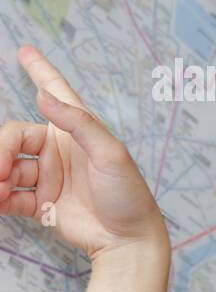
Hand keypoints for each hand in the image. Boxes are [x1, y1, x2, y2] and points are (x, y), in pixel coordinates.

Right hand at [0, 45, 169, 262]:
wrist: (128, 240)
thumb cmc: (128, 195)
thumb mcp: (110, 154)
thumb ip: (78, 123)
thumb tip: (44, 96)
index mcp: (77, 132)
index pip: (55, 93)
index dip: (40, 72)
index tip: (24, 51)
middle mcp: (58, 151)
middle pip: (13, 137)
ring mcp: (47, 177)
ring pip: (5, 167)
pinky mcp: (40, 203)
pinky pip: (7, 195)